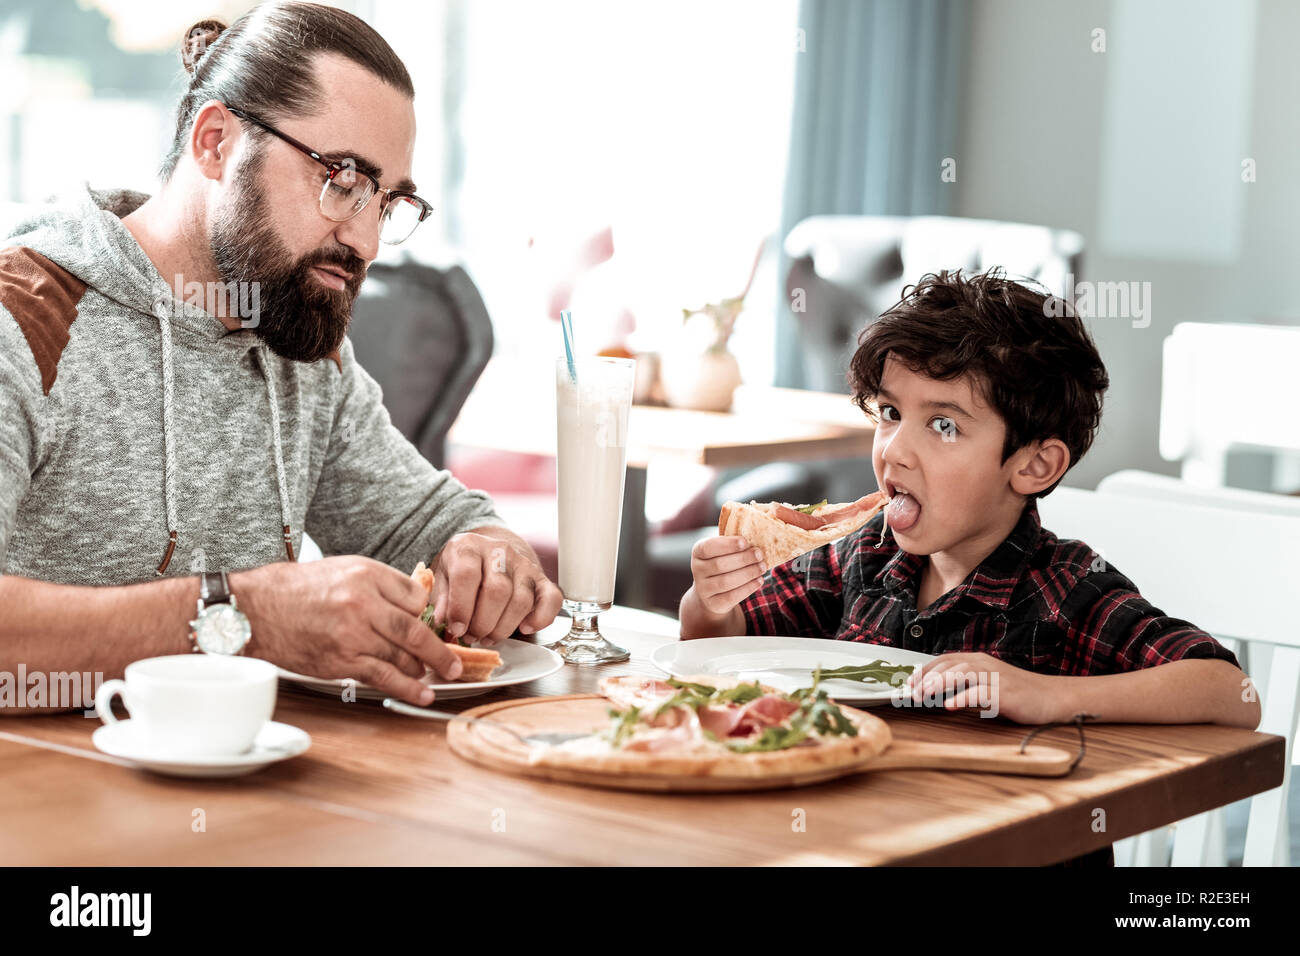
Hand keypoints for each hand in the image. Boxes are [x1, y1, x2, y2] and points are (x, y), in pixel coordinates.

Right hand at [231, 556, 462, 705]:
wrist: (256, 610)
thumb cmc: (300, 589)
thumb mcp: (344, 569)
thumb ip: (379, 586)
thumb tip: (413, 608)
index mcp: (367, 574)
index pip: (415, 597)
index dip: (424, 614)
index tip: (428, 626)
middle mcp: (363, 602)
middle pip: (416, 629)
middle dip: (439, 650)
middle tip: (455, 662)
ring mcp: (353, 634)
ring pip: (403, 656)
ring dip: (420, 668)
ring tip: (430, 675)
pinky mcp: (341, 661)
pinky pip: (384, 676)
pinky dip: (407, 687)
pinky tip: (422, 693)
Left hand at [428, 531, 563, 646]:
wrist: (488, 551)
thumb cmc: (462, 567)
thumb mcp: (443, 576)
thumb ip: (442, 599)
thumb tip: (444, 623)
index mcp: (469, 547)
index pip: (467, 575)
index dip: (461, 607)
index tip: (456, 629)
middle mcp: (499, 551)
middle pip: (498, 591)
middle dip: (483, 623)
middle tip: (472, 636)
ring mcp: (523, 563)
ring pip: (521, 600)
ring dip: (504, 627)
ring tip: (489, 636)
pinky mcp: (541, 577)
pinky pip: (551, 598)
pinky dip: (541, 618)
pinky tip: (525, 628)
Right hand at [690, 536, 766, 615]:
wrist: (711, 592)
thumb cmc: (723, 564)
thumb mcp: (723, 551)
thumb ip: (734, 544)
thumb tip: (756, 538)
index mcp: (698, 552)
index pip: (708, 547)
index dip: (727, 544)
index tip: (745, 542)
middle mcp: (697, 570)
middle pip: (719, 565)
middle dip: (742, 559)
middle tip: (759, 554)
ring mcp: (703, 589)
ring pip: (726, 581)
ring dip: (748, 573)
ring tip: (762, 567)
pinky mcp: (714, 603)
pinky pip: (732, 596)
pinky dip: (748, 588)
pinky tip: (759, 580)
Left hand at [904, 652, 1065, 723]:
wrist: (1052, 697)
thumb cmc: (1019, 693)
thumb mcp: (988, 685)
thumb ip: (966, 686)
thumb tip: (940, 695)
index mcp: (978, 660)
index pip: (944, 660)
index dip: (924, 670)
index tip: (909, 683)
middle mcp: (984, 665)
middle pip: (949, 665)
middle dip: (927, 678)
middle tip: (911, 693)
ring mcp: (995, 677)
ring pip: (961, 674)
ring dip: (939, 684)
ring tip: (923, 696)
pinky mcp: (1005, 693)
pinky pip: (980, 693)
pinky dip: (963, 698)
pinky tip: (949, 705)